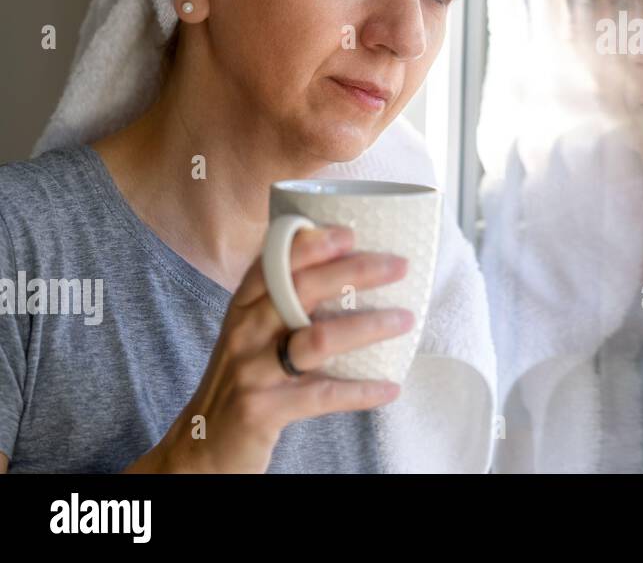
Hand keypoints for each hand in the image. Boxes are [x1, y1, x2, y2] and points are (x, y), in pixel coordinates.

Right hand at [124, 225, 412, 472]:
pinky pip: (321, 396)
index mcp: (243, 308)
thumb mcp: (253, 334)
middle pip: (301, 290)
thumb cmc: (243, 379)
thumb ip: (285, 303)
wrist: (202, 445)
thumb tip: (350, 270)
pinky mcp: (262, 409)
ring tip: (405, 320)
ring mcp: (252, 371)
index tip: (350, 233)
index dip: (310, 244)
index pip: (272, 263)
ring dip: (369, 327)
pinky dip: (360, 391)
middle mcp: (244, 332)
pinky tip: (390, 388)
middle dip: (355, 272)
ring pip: (318, 339)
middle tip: (399, 265)